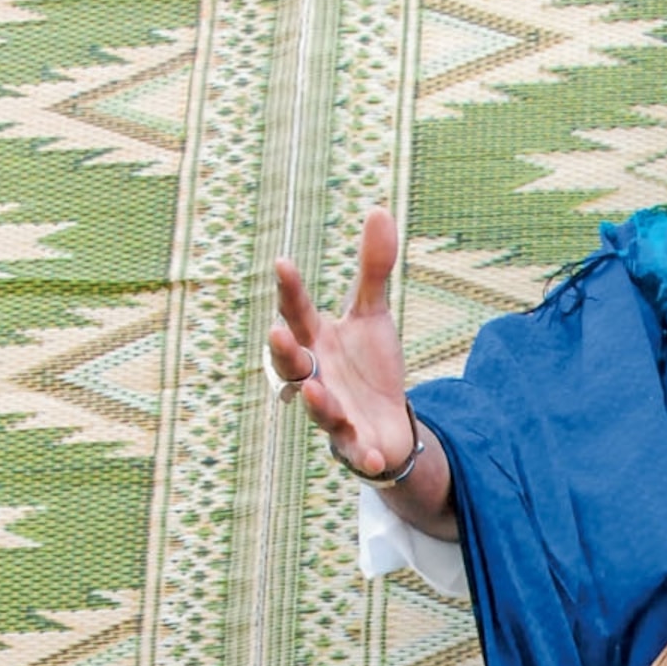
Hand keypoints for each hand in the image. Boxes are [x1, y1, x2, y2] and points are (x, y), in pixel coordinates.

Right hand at [270, 208, 413, 479]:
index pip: (298, 313)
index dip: (290, 290)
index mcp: (317, 341)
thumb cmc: (369, 365)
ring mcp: (333, 412)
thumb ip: (373, 269)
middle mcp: (317, 376)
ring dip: (317, 402)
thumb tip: (380, 208)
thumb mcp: (373, 314)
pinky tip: (376, 457)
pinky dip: (363, 455)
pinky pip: (355, 451)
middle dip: (285, 352)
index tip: (283, 263)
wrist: (388, 421)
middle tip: (278, 334)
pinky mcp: (354, 443)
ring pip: (319, 408)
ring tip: (316, 390)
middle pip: (294, 364)